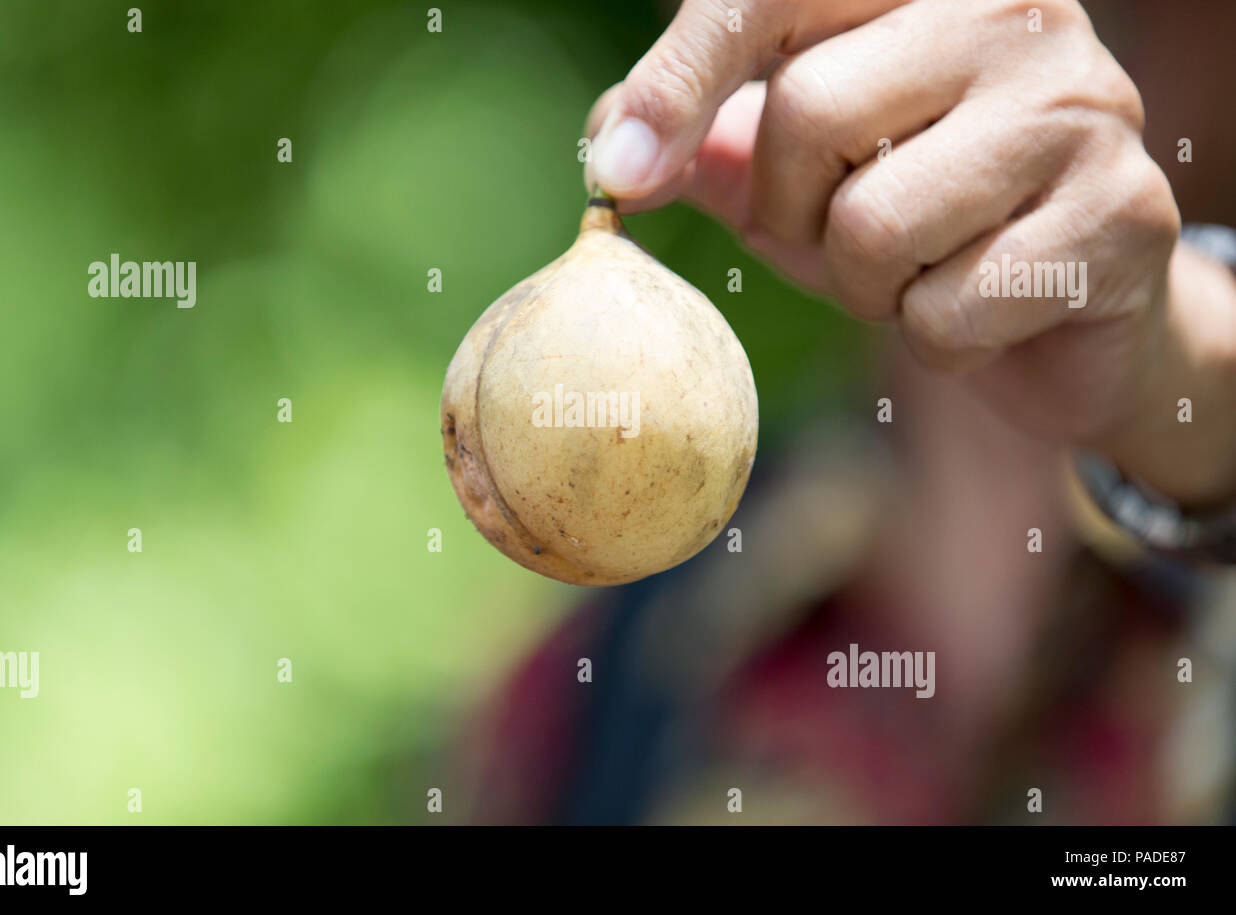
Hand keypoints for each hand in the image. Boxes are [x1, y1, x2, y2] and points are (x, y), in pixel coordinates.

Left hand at [585, 0, 1235, 505]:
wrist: (1065, 311)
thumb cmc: (919, 221)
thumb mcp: (798, 172)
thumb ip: (710, 138)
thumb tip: (614, 142)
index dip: (680, 79)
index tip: (617, 167)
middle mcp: (1014, 13)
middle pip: (808, 116)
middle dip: (792, 210)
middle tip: (843, 228)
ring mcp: (1081, 109)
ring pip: (873, 227)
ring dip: (866, 286)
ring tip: (922, 266)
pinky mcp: (1121, 218)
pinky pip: (946, 313)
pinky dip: (935, 340)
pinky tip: (983, 311)